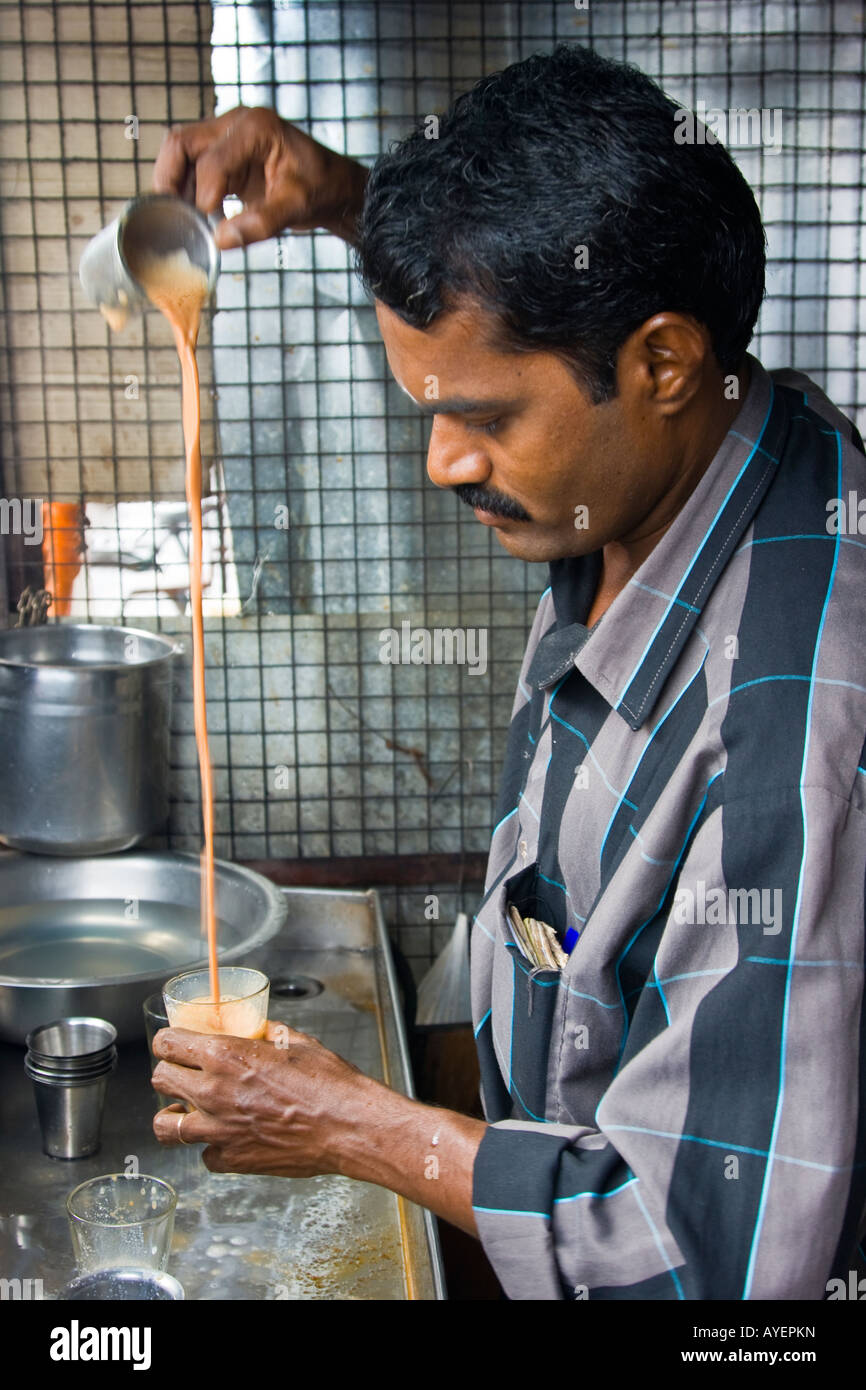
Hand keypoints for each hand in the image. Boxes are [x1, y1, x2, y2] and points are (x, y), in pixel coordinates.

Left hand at [151, 1021, 363, 1176]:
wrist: (347, 1125)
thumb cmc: (328, 1083)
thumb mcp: (296, 1042)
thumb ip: (267, 1034)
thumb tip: (258, 1030)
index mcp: (226, 1055)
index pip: (167, 1044)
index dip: (168, 1042)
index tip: (174, 1044)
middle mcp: (213, 1091)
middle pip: (158, 1079)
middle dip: (169, 1072)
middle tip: (184, 1073)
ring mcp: (218, 1130)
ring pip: (165, 1125)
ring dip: (175, 1115)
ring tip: (189, 1111)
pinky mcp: (232, 1159)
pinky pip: (204, 1155)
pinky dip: (211, 1146)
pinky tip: (227, 1137)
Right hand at [152, 106, 368, 248]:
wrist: (334, 185)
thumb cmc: (322, 188)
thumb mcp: (297, 207)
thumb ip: (260, 223)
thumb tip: (220, 241)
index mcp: (255, 128)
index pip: (212, 161)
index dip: (203, 196)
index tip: (204, 226)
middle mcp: (236, 124)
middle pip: (182, 143)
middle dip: (169, 179)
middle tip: (169, 215)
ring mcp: (228, 137)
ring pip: (181, 153)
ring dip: (175, 185)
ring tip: (179, 218)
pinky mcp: (226, 155)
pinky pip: (194, 167)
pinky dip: (187, 189)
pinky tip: (192, 215)